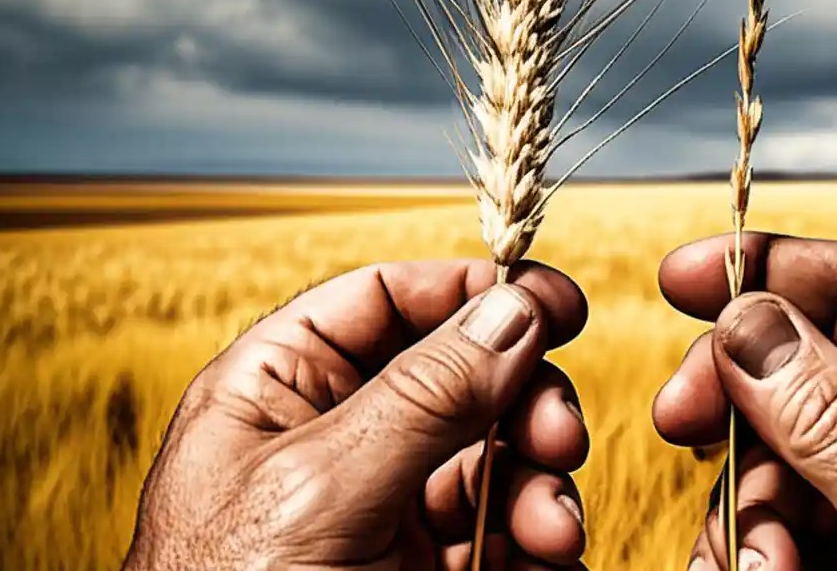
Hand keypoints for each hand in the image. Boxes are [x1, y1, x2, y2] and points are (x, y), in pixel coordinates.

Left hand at [124, 260, 589, 569]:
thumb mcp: (321, 492)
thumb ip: (423, 395)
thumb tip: (511, 309)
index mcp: (279, 391)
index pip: (385, 301)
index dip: (470, 291)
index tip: (552, 301)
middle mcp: (338, 440)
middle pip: (461, 373)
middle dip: (523, 398)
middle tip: (558, 431)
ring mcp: (386, 510)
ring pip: (495, 453)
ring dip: (541, 479)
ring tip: (549, 526)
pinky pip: (505, 528)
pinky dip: (539, 538)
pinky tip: (544, 559)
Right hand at [652, 234, 836, 569]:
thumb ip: (836, 416)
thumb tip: (749, 320)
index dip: (773, 271)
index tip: (683, 277)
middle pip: (810, 366)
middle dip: (741, 402)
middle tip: (680, 420)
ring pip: (784, 453)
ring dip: (748, 506)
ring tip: (757, 566)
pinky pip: (787, 519)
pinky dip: (755, 548)